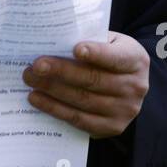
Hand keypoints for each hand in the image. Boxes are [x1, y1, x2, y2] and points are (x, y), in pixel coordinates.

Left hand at [22, 31, 148, 137]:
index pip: (116, 57)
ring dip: (52, 91)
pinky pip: (79, 119)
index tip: (76, 49)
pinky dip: (55, 109)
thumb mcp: (110, 42)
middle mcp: (135, 87)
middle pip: (93, 80)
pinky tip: (37, 99)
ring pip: (83, 100)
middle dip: (61, 72)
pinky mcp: (112, 127)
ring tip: (30, 80)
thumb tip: (54, 39)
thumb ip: (91, 40)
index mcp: (136, 60)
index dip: (96, 53)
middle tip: (35, 66)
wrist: (129, 85)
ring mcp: (125, 110)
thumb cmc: (111, 56)